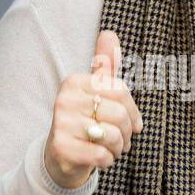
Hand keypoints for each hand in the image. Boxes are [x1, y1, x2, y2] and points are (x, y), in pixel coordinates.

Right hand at [42, 29, 143, 190]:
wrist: (61, 157)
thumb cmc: (85, 121)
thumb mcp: (95, 92)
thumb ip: (104, 65)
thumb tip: (109, 33)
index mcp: (74, 82)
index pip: (120, 91)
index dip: (133, 112)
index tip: (133, 124)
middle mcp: (64, 99)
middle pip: (119, 114)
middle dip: (126, 133)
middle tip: (121, 141)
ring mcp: (61, 124)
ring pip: (112, 135)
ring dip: (118, 148)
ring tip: (110, 148)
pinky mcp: (61, 148)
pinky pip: (102, 155)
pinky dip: (107, 161)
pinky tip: (99, 159)